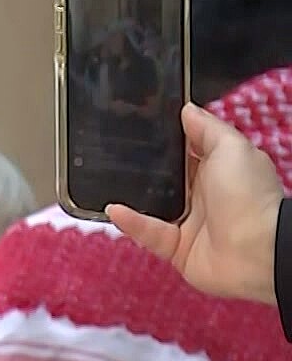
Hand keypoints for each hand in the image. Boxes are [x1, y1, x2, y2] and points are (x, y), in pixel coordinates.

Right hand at [107, 103, 283, 306]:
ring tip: (103, 182)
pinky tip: (114, 209)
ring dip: (131, 197)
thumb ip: (208, 128)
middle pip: (166, 179)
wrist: (256, 250)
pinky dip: (131, 223)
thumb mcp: (231, 148)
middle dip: (142, 168)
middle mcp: (204, 196)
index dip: (166, 140)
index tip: (138, 126)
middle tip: (111, 152)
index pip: (188, 151)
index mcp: (219, 170)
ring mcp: (189, 223)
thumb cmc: (248, 196)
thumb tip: (187, 109)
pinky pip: (148, 233)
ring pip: (152, 206)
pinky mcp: (176, 249)